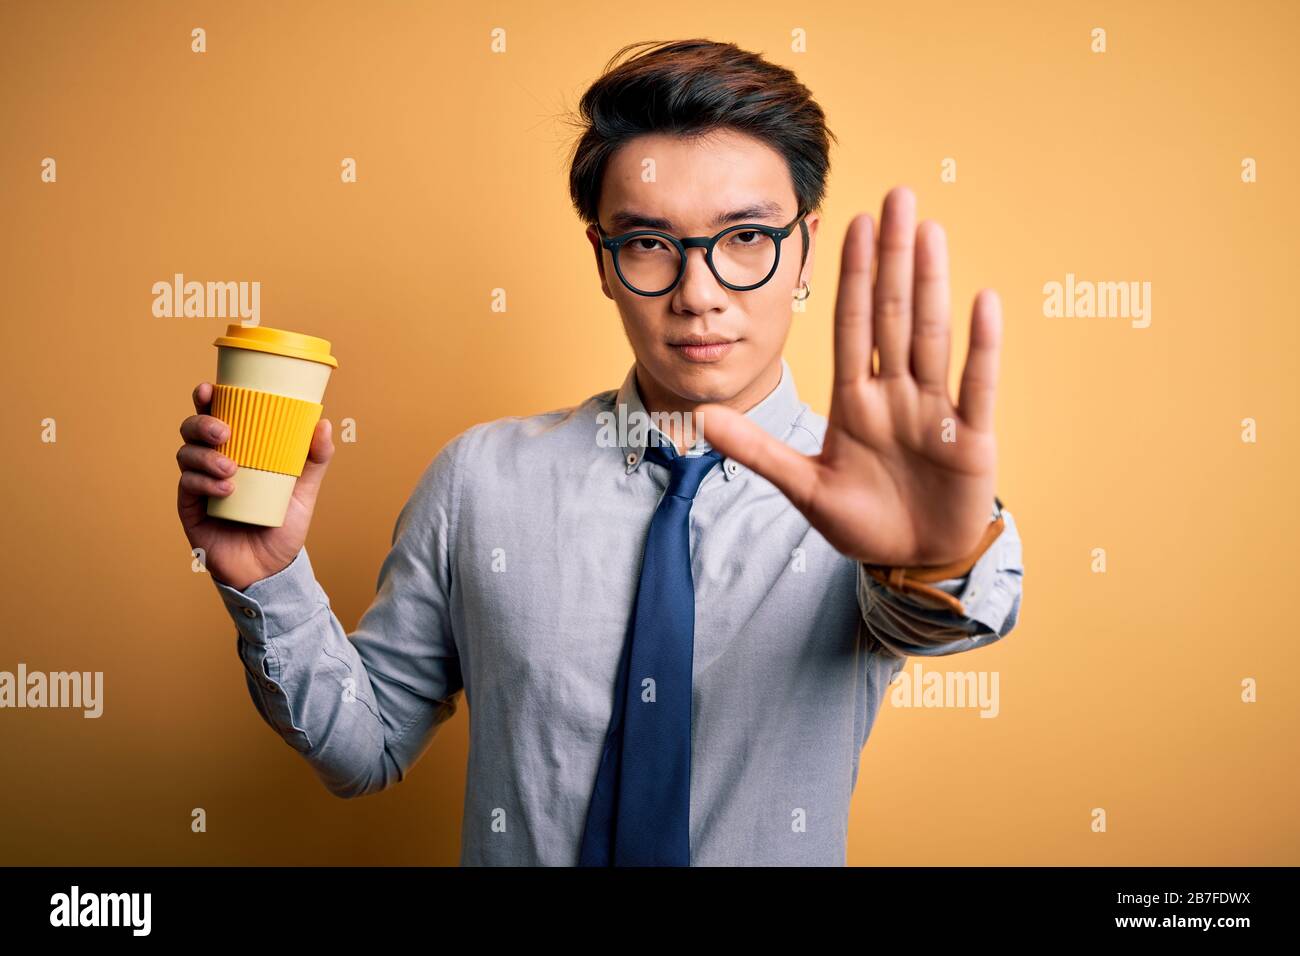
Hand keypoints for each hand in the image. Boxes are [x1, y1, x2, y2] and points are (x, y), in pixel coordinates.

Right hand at [176, 381, 334, 589]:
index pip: (215, 417)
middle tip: (225, 433)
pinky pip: (188, 487)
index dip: (206, 399)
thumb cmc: (282, 526)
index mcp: (235, 451)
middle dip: (202, 424)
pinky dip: (204, 483)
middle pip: (191, 430)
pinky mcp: (190, 509)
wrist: (270, 569)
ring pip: (186, 455)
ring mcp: (198, 485)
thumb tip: (325, 423)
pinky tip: (226, 490)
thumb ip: (315, 459)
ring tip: (232, 470)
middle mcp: (212, 462)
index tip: (209, 389)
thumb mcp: (304, 490)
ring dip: (206, 456)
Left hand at [698, 186, 1000, 567]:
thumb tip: (702, 418)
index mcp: (855, 404)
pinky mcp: (972, 439)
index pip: (851, 327)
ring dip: (931, 285)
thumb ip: (759, 452)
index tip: (852, 224)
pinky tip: (983, 300)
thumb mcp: (805, 489)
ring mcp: (935, 413)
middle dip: (893, 258)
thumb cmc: (862, 522)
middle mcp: (896, 396)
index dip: (853, 277)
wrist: (913, 562)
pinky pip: (977, 385)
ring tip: (930, 231)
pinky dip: (981, 347)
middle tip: (898, 196)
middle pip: (893, 316)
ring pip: (931, 337)